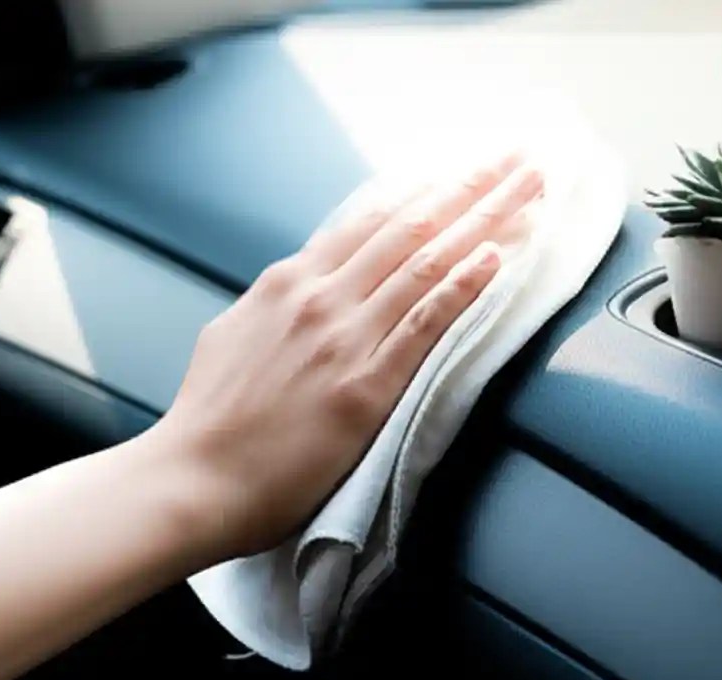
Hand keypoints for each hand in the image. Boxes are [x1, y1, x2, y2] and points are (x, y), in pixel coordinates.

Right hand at [142, 154, 543, 558]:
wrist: (191, 479)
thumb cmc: (209, 420)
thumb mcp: (233, 335)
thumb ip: (276, 306)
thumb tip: (299, 289)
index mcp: (288, 283)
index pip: (371, 222)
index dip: (427, 192)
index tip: (465, 170)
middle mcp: (320, 297)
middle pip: (411, 226)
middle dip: (472, 187)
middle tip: (519, 158)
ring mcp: (344, 338)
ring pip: (427, 263)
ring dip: (487, 222)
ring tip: (529, 191)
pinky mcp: (365, 387)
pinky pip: (425, 323)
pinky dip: (464, 285)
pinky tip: (499, 258)